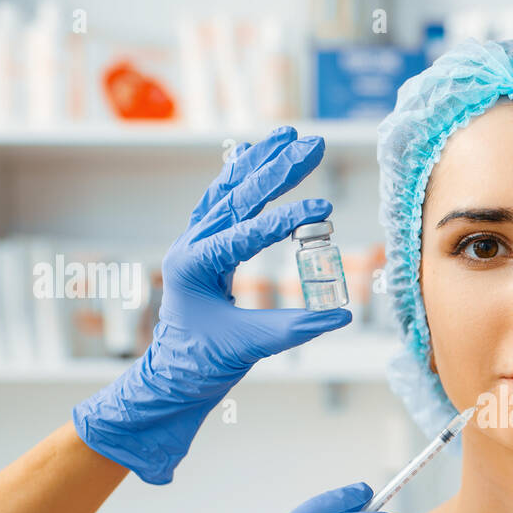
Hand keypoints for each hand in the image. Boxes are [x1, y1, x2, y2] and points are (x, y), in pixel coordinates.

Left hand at [73, 126, 350, 483]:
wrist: (171, 378)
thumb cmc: (201, 364)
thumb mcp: (250, 347)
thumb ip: (295, 327)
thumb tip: (341, 314)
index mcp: (193, 264)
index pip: (247, 232)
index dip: (287, 219)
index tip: (324, 209)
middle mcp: (190, 243)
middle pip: (238, 195)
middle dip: (278, 168)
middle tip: (312, 143)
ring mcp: (195, 241)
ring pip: (229, 190)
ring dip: (261, 161)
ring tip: (288, 134)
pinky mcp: (205, 246)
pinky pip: (225, 201)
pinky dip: (245, 177)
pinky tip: (261, 158)